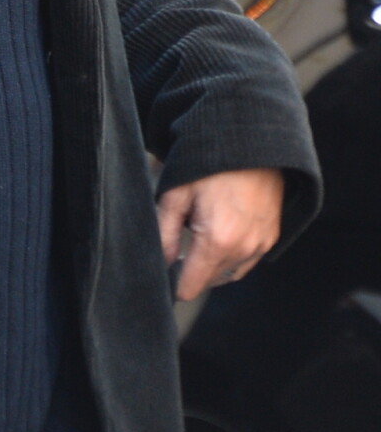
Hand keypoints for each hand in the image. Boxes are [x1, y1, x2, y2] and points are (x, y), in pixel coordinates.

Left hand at [158, 168, 283, 302]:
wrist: (251, 144)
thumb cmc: (210, 165)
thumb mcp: (176, 196)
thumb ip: (164, 236)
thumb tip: (161, 264)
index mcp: (217, 242)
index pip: (191, 287)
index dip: (173, 284)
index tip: (164, 272)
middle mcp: (243, 249)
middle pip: (209, 281)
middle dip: (191, 270)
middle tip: (179, 243)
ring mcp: (261, 245)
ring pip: (228, 273)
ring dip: (212, 265)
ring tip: (200, 235)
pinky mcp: (270, 237)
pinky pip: (246, 261)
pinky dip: (231, 256)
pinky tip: (220, 233)